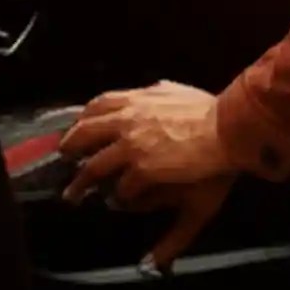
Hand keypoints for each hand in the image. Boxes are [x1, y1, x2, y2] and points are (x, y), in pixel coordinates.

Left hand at [58, 81, 239, 266]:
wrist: (226, 129)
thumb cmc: (210, 110)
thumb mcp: (179, 91)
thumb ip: (161, 90)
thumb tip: (154, 87)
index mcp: (137, 99)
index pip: (99, 103)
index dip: (83, 117)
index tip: (77, 127)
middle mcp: (128, 119)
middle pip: (85, 133)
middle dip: (70, 147)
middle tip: (63, 158)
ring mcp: (133, 145)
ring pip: (95, 166)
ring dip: (81, 182)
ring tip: (74, 194)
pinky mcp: (142, 169)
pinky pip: (122, 187)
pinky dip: (118, 196)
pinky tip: (118, 202)